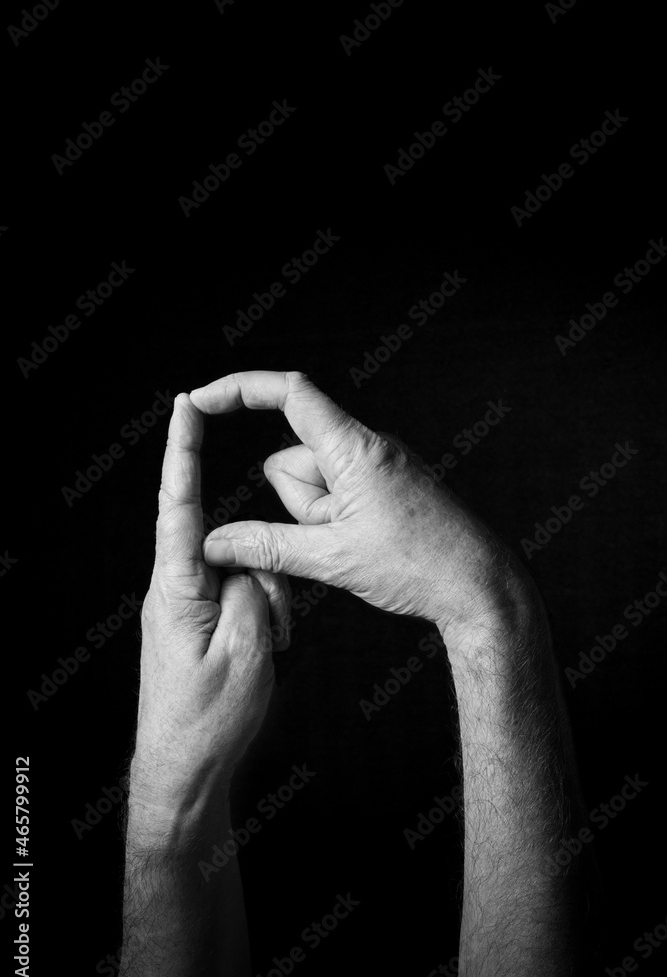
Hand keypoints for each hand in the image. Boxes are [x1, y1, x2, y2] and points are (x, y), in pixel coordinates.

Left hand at [131, 393, 290, 808]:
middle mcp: (174, 589)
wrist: (183, 771)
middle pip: (228, 547)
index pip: (179, 504)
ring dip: (266, 607)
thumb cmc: (208, 719)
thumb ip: (250, 591)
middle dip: (262, 580)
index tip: (186, 406)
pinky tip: (265, 652)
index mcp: (177, 588)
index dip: (183, 451)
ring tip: (269, 653)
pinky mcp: (198, 623)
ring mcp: (185, 608)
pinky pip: (238, 600)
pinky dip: (260, 618)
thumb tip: (250, 563)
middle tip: (270, 631)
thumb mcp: (246, 652)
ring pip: (241, 576)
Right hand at [189, 371, 531, 645]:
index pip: (289, 394)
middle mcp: (368, 446)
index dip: (240, 390)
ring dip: (316, 517)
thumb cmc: (419, 566)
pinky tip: (366, 548)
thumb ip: (266, 546)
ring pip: (314, 482)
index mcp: (354, 449)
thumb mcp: (332, 559)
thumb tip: (215, 543)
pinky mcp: (387, 485)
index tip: (203, 400)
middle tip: (336, 539)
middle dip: (295, 501)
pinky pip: (338, 494)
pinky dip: (334, 521)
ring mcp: (379, 465)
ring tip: (358, 547)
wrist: (480, 586)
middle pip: (293, 457)